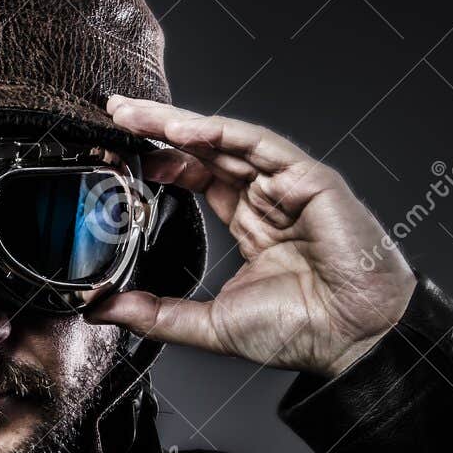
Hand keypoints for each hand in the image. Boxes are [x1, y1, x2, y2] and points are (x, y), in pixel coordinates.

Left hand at [88, 96, 416, 377]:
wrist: (350, 341)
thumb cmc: (299, 332)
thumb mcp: (209, 325)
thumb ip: (155, 315)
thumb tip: (103, 310)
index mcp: (251, 224)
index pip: (198, 176)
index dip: (161, 160)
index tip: (120, 152)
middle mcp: (268, 198)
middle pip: (205, 149)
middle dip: (158, 128)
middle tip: (116, 112)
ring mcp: (288, 186)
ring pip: (226, 139)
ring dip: (178, 123)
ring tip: (135, 115)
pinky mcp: (309, 180)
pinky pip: (259, 145)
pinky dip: (220, 132)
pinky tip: (183, 129)